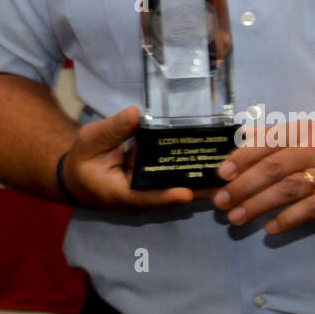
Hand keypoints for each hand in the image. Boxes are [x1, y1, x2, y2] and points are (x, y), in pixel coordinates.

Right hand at [61, 106, 216, 213]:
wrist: (81, 176)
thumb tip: (136, 114)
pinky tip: (221, 161)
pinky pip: (179, 179)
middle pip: (172, 195)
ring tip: (234, 171)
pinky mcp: (159, 183)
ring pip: (180, 188)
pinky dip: (198, 171)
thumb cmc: (84, 159)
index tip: (186, 193)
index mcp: (120, 193)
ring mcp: (152, 193)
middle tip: (227, 180)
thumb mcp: (91, 141)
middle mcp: (141, 199)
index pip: (145, 197)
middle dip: (199, 189)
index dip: (165, 196)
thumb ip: (112, 130)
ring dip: (205, 181)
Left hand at [212, 122, 314, 234]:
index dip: (242, 157)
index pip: (267, 142)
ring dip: (258, 205)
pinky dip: (288, 219)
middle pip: (273, 168)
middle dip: (244, 185)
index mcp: (303, 132)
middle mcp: (314, 151)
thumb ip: (276, 137)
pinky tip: (270, 229)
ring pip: (287, 190)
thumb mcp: (311, 132)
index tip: (222, 173)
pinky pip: (310, 210)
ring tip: (237, 217)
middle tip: (222, 201)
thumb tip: (242, 138)